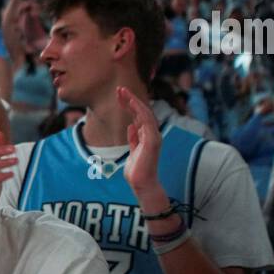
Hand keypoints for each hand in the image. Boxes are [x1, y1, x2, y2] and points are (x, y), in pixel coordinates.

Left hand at [119, 87, 163, 203]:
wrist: (142, 184)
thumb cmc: (137, 170)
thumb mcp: (132, 151)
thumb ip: (133, 139)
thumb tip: (131, 126)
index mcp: (147, 135)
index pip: (138, 115)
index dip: (130, 104)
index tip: (119, 95)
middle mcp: (152, 133)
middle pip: (142, 111)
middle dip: (131, 99)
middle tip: (119, 89)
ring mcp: (154, 136)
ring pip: (145, 113)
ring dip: (134, 101)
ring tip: (123, 92)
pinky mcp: (152, 141)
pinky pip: (147, 121)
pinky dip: (139, 111)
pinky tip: (131, 102)